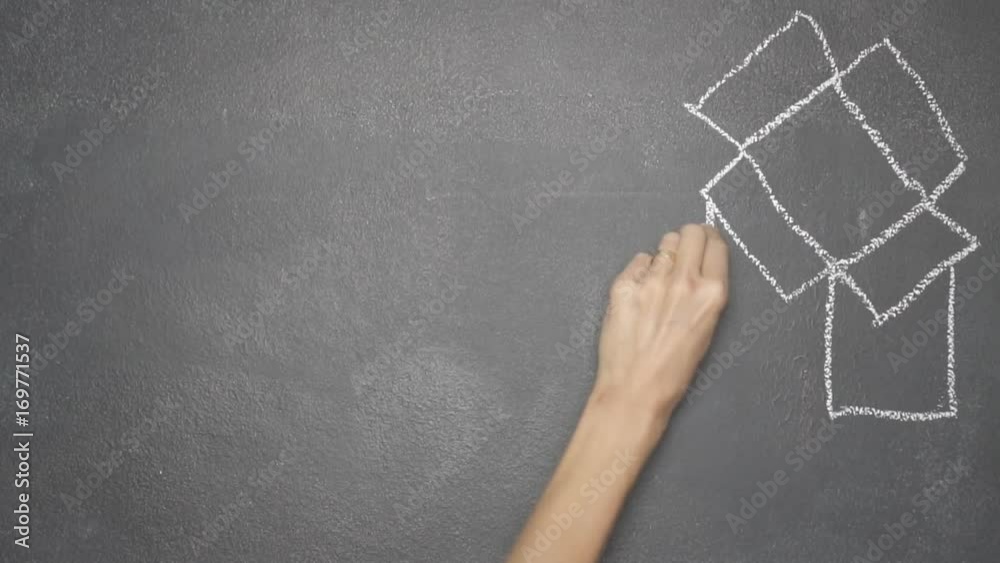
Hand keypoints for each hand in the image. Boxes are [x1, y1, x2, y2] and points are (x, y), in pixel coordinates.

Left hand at [592, 224, 728, 422]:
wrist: (636, 389)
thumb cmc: (675, 369)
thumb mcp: (707, 329)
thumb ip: (706, 293)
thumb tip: (699, 264)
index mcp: (712, 294)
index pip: (716, 245)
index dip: (711, 241)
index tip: (705, 243)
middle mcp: (684, 281)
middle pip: (691, 232)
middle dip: (690, 238)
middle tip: (685, 252)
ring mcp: (651, 281)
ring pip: (665, 243)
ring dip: (666, 254)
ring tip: (661, 278)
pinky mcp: (623, 285)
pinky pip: (638, 261)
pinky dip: (641, 271)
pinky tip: (640, 293)